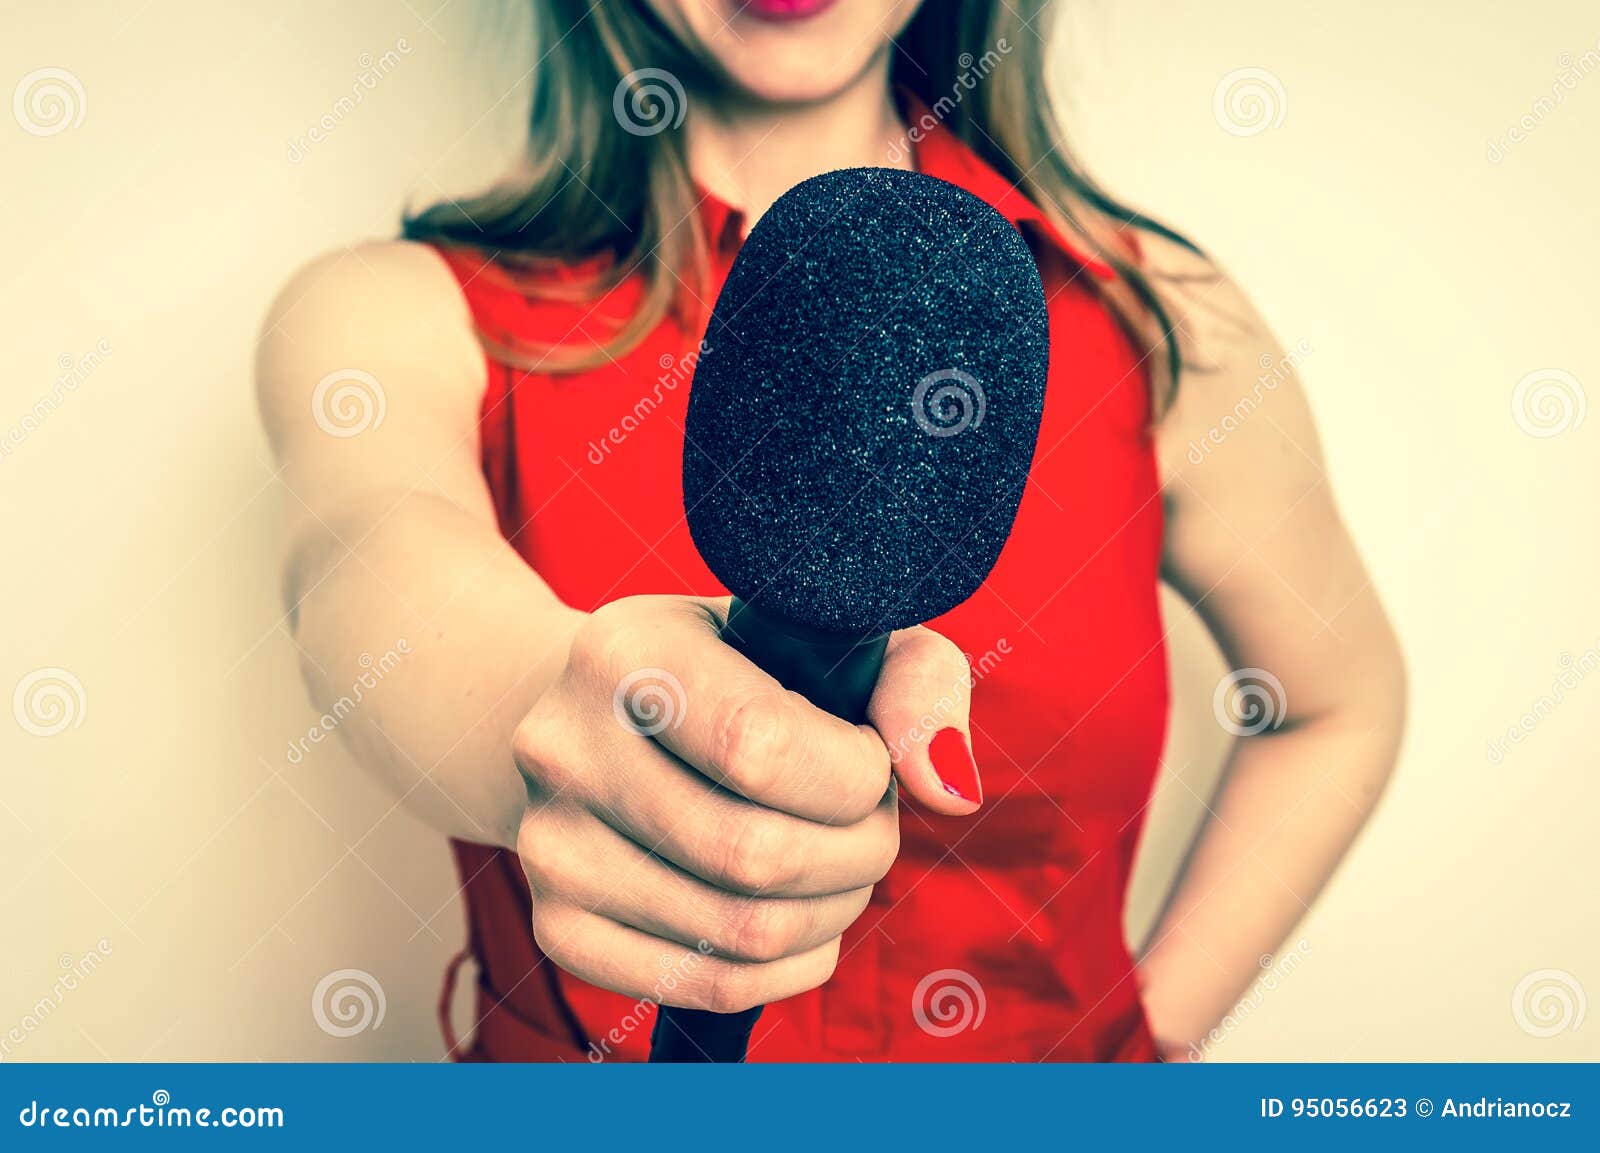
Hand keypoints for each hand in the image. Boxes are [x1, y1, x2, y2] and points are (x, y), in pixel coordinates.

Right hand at [511, 594, 977, 1012]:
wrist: (600, 715)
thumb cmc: (741, 667)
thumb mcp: (823, 630)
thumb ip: (914, 682)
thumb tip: (947, 791)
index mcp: (624, 651)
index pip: (761, 747)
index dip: (853, 775)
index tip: (867, 758)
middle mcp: (563, 748)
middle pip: (757, 856)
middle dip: (858, 851)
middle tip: (871, 821)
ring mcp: (550, 847)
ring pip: (743, 933)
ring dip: (834, 910)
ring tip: (841, 862)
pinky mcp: (558, 927)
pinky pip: (711, 986)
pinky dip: (791, 966)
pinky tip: (804, 915)